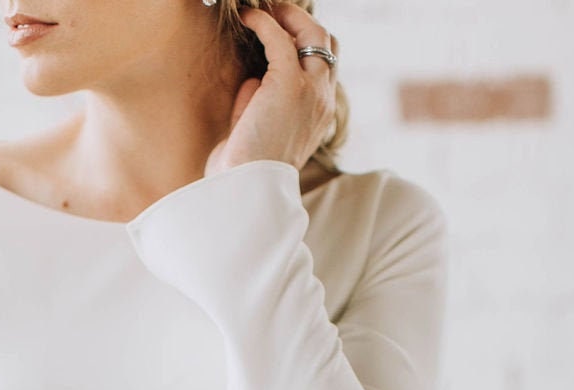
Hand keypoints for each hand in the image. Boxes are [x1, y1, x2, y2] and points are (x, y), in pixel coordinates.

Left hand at [206, 2, 338, 178]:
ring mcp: (310, 90)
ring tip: (264, 8)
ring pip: (312, 33)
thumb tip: (254, 79)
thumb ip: (260, 103)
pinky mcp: (289, 83)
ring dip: (288, 15)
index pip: (326, 67)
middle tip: (276, 11)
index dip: (308, 45)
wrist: (246, 188)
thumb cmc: (246, 170)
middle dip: (303, 21)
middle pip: (327, 43)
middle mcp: (323, 101)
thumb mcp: (258, 132)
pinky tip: (246, 17)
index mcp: (320, 116)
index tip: (283, 33)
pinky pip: (279, 38)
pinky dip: (263, 22)